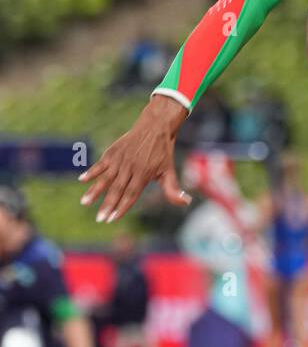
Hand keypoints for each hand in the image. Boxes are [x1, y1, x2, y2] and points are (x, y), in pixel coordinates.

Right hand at [79, 94, 191, 223]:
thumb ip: (173, 190)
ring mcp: (120, 159)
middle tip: (99, 219)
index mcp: (144, 174)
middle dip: (108, 205)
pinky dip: (91, 171)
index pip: (131, 194)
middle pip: (117, 189)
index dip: (122, 207)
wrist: (155, 126)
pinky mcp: (113, 152)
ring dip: (94, 191)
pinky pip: (100, 164)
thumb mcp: (169, 171)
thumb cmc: (162, 152)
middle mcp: (131, 168)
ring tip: (84, 203)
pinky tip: (82, 180)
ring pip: (106, 178)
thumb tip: (186, 203)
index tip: (112, 219)